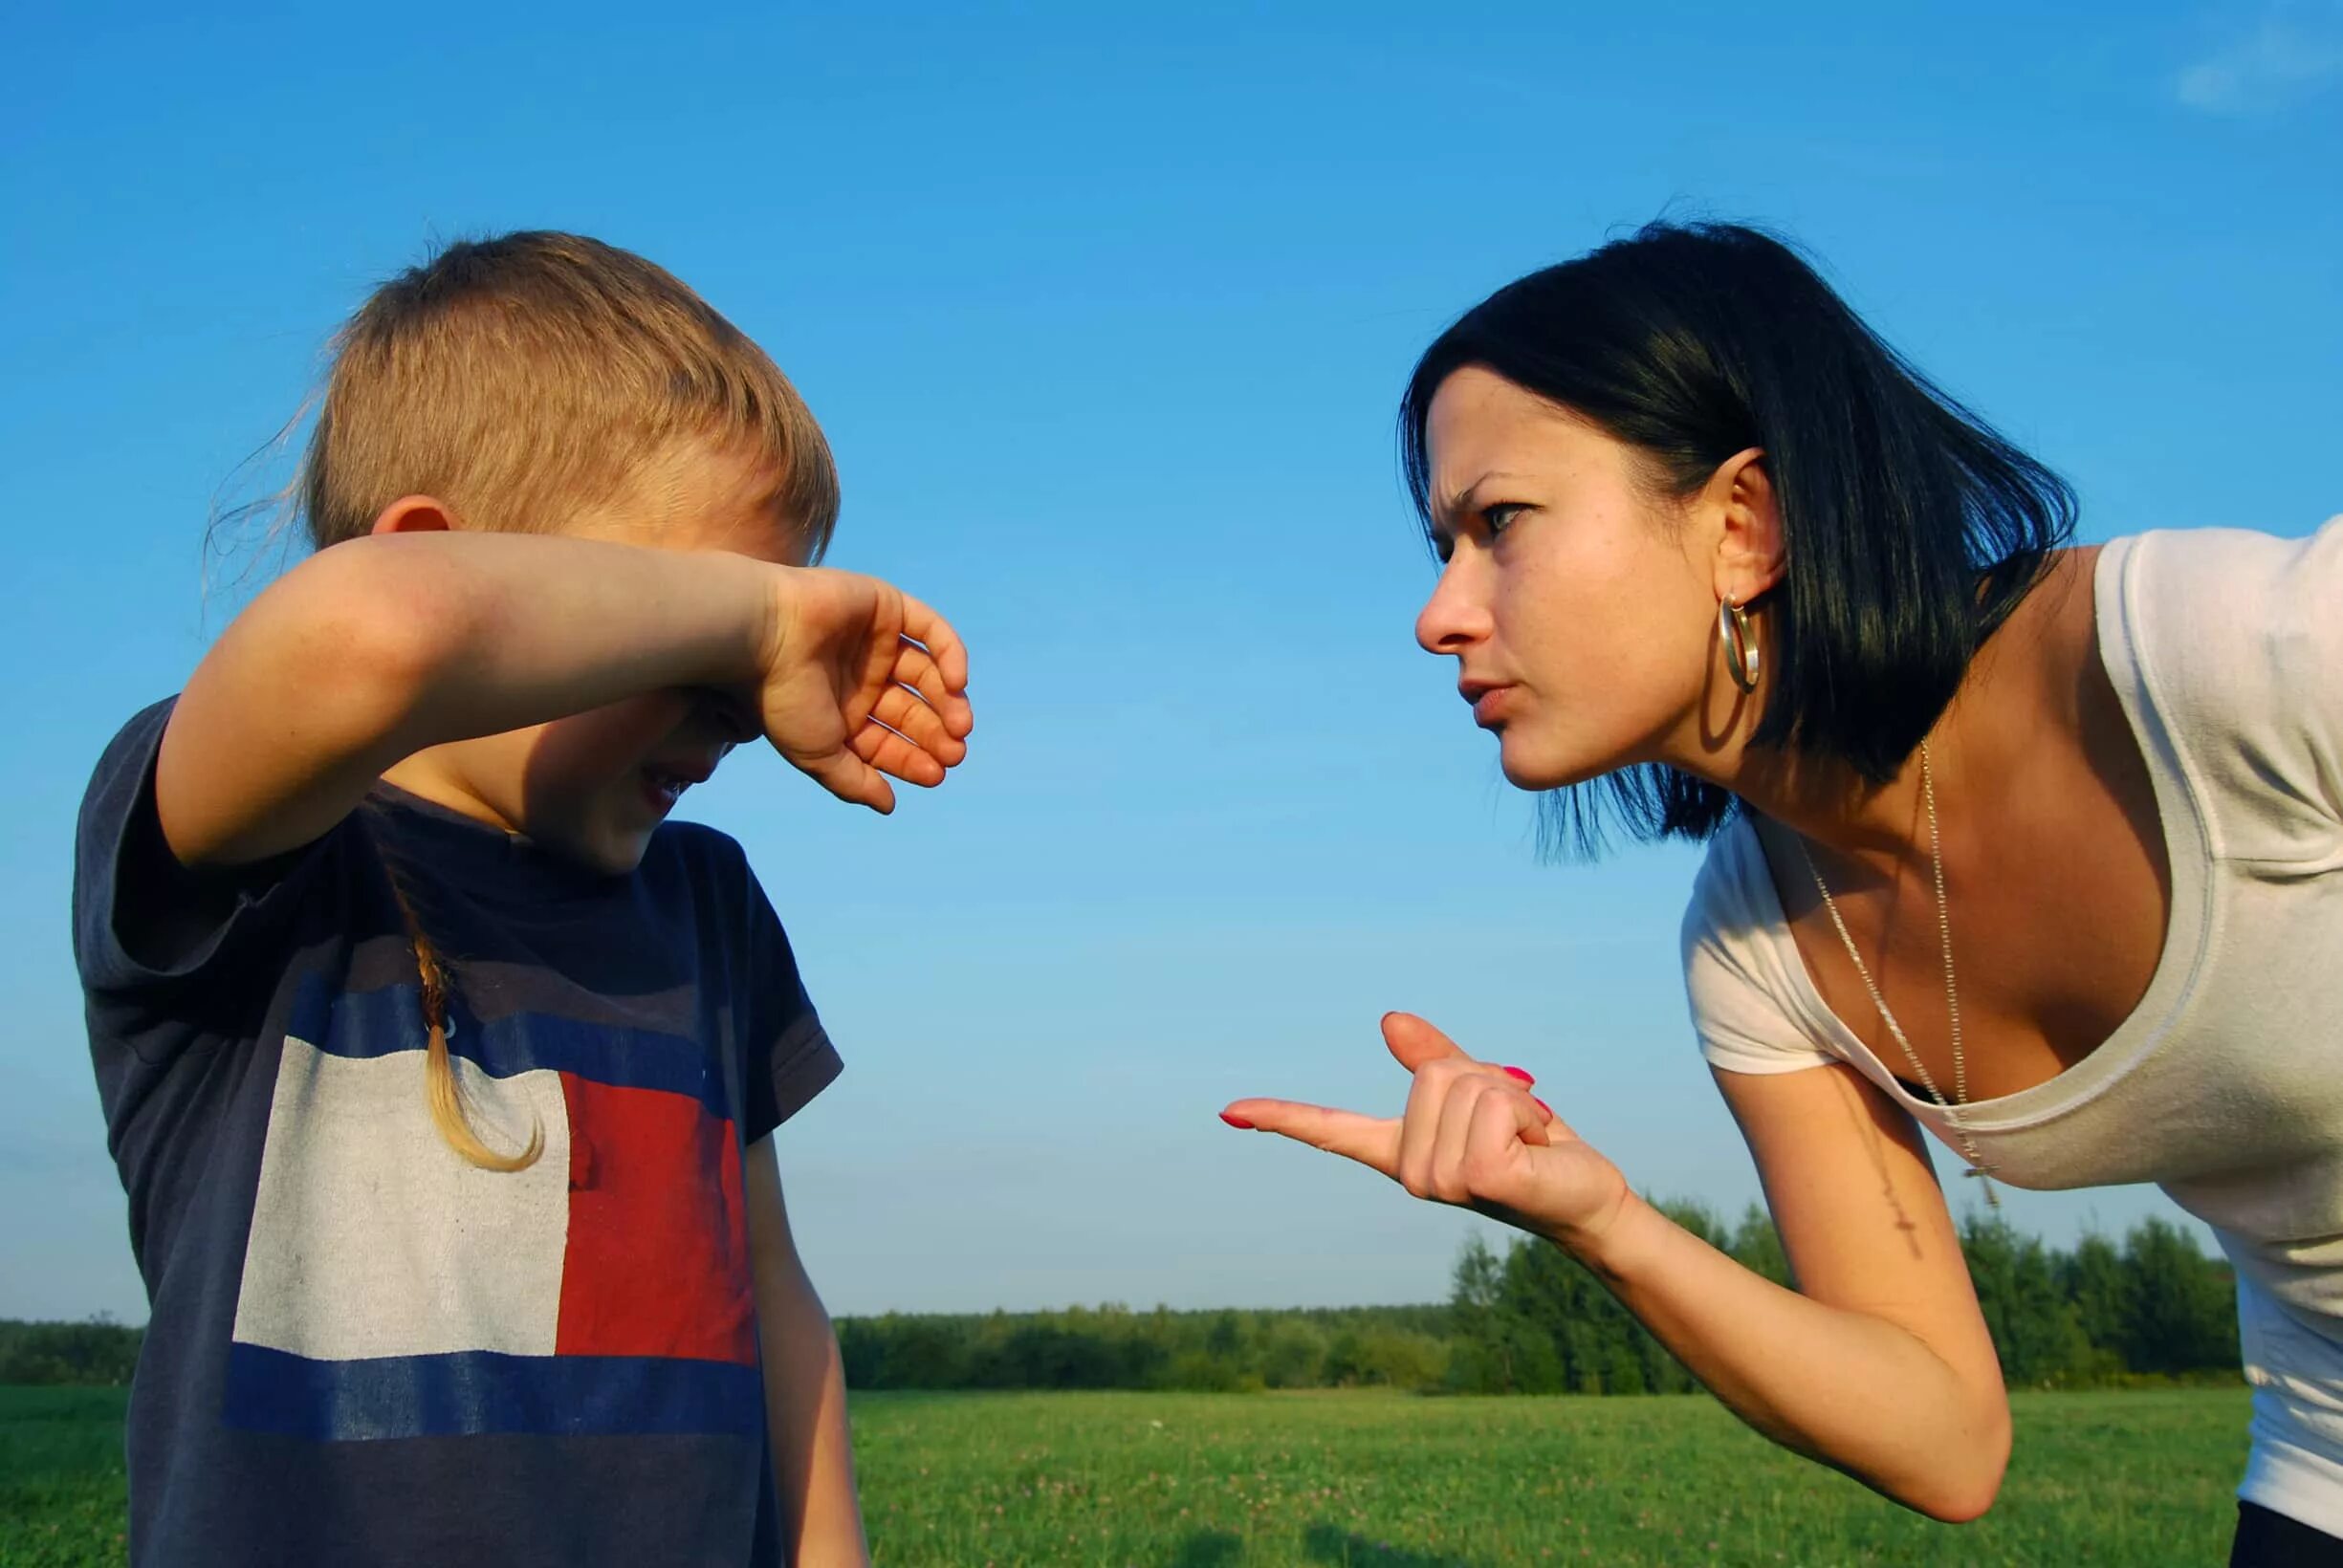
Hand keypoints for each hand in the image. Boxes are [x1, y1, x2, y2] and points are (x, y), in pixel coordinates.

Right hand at [757, 567, 973, 811]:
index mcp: (841, 714)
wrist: (761, 635)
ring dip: (949, 701)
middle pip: (911, 710)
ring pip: (926, 673)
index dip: (913, 760)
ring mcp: (874, 641)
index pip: (887, 742)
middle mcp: (859, 678)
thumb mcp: (819, 754)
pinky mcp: (886, 606)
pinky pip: (930, 630)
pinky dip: (950, 655)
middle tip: (954, 753)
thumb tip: (889, 806)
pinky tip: (958, 684)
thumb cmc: (782, 698)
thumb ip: (854, 781)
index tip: (935, 775)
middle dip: (935, 734)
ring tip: (960, 726)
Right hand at [1222, 1013, 1631, 1248]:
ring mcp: (1440, 1182)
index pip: (1330, 1129)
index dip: (1279, 1115)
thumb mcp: (1481, 1091)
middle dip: (1488, 1082)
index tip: (1228, 1112)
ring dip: (1513, 1097)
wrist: (1585, 1196)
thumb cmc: (1533, 1147)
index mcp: (1402, 1151)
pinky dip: (1524, 1111)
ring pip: (1466, 1084)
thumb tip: (1387, 1020)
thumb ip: (1435, 1059)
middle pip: (1435, 1075)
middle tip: (1514, 1125)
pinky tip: (1533, 1147)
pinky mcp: (1476, 1179)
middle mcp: (1412, 1172)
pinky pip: (1491, 1104)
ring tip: (1525, 1138)